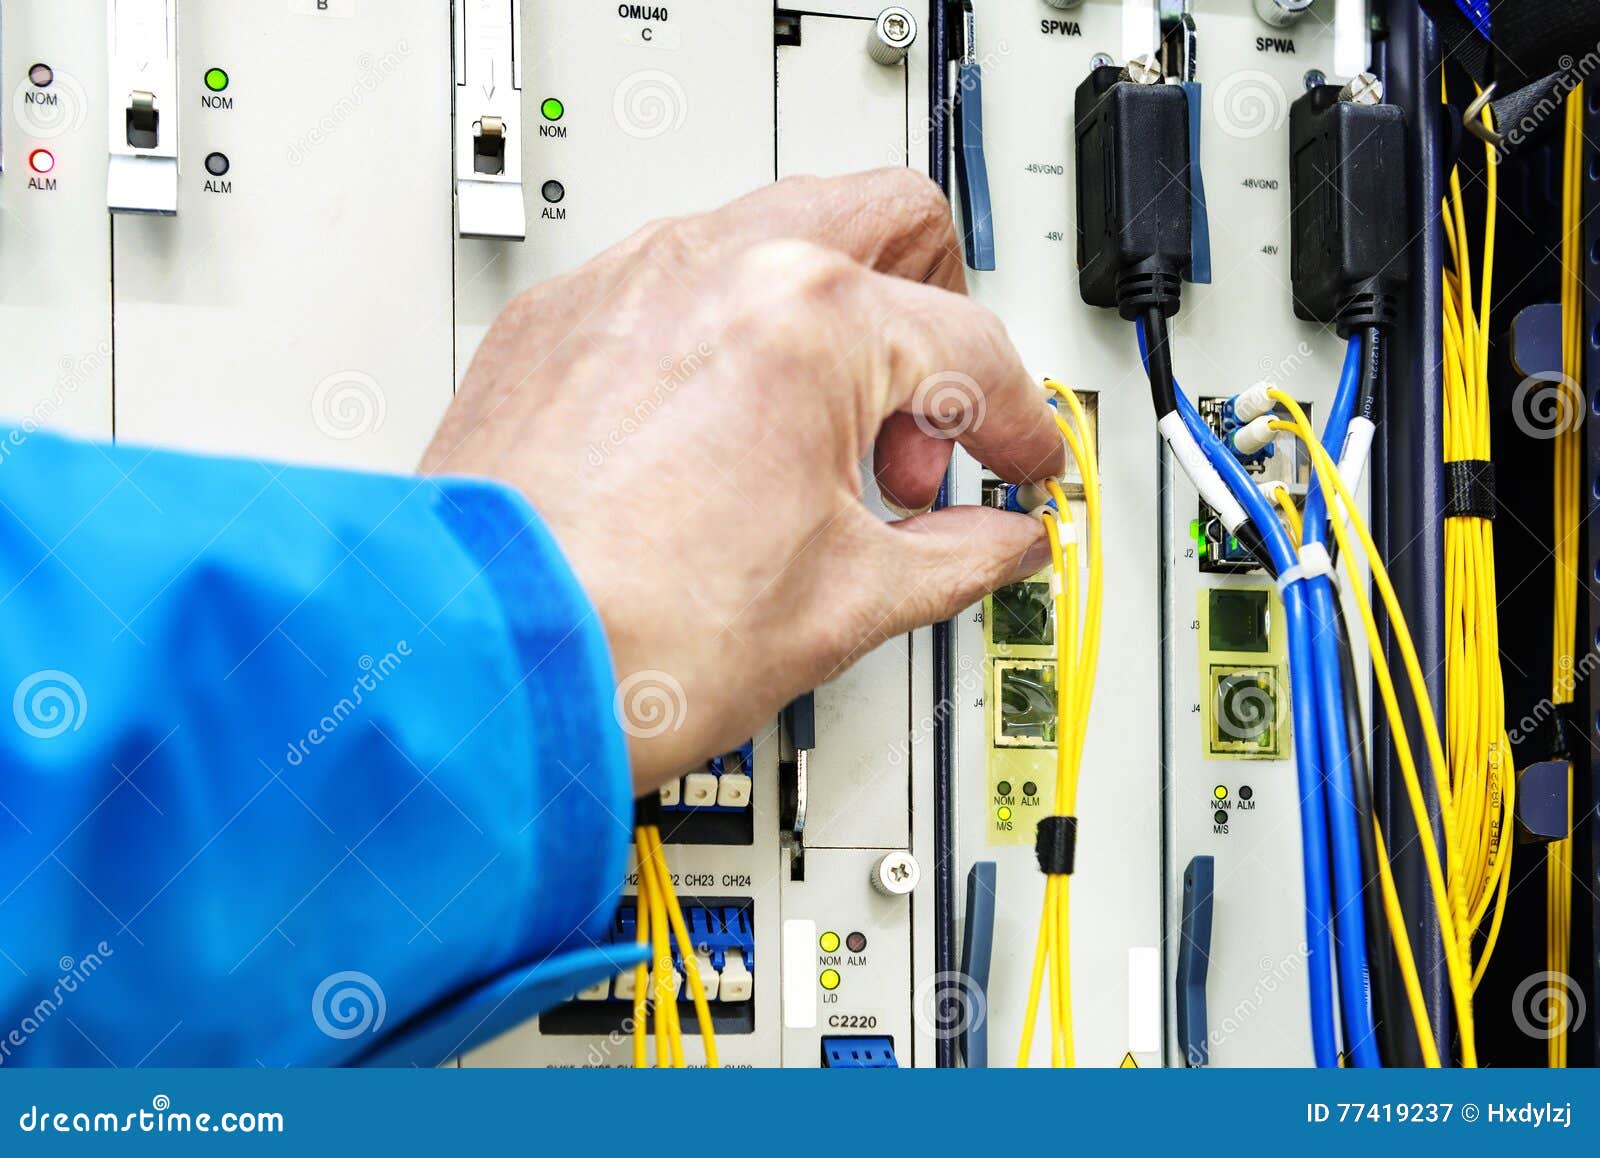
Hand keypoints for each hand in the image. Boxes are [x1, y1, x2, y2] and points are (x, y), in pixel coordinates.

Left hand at [422, 169, 1064, 791]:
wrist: (474, 672)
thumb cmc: (623, 640)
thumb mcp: (843, 606)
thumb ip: (956, 556)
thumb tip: (1002, 542)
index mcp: (808, 321)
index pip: (973, 351)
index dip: (1022, 426)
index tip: (1020, 466)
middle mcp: (713, 268)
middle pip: (888, 219)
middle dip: (938, 311)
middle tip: (928, 418)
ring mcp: (624, 282)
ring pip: (772, 237)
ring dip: (830, 318)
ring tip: (819, 445)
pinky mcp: (556, 319)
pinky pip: (674, 287)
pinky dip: (725, 339)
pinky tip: (720, 441)